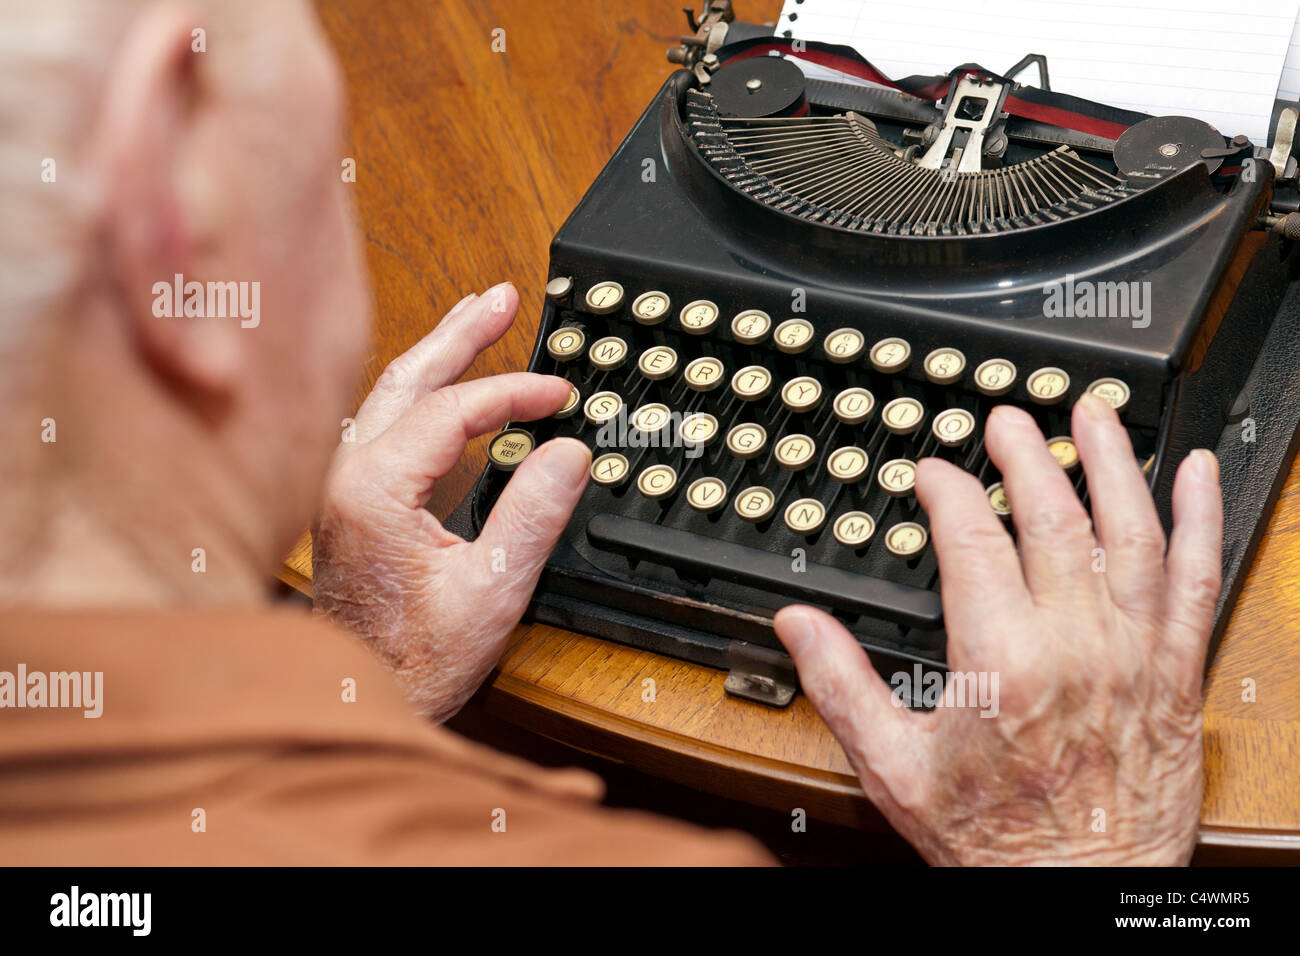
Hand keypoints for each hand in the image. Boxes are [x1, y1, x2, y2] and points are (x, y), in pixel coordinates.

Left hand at [312, 282, 590, 720]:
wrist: (356, 697)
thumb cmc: (413, 660)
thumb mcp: (493, 590)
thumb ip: (532, 515)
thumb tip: (568, 453)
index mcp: (378, 489)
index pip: (453, 409)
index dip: (513, 393)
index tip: (559, 398)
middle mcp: (349, 476)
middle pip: (408, 377)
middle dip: (459, 333)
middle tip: (501, 296)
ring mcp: (344, 486)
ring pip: (391, 395)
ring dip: (437, 354)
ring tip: (475, 321)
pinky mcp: (351, 502)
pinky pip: (387, 423)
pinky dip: (423, 393)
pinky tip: (444, 390)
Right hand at [775, 395, 1221, 864]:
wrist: (1081, 889)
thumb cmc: (995, 838)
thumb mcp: (894, 767)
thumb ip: (842, 685)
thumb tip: (798, 624)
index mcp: (1000, 660)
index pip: (972, 537)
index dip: (947, 489)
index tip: (931, 472)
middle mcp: (1075, 644)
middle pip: (1053, 516)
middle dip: (1026, 455)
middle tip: (1006, 419)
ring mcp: (1135, 652)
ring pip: (1131, 529)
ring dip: (1112, 462)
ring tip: (1092, 414)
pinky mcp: (1176, 669)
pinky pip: (1198, 576)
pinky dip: (1201, 517)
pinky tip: (1197, 473)